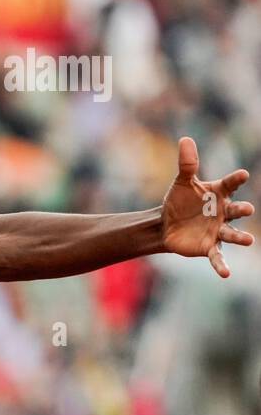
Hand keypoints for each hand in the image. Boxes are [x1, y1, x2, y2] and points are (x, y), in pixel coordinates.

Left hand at [161, 137, 253, 276]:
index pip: (231, 184)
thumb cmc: (179, 201)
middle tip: (247, 209)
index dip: (236, 179)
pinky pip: (218, 257)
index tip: (242, 175)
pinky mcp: (209, 247)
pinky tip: (226, 274)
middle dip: (243, 210)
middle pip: (237, 210)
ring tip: (249, 240)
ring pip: (232, 234)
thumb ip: (187, 164)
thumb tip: (185, 140)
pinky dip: (222, 265)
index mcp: (219, 194)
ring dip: (240, 237)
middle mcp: (223, 213)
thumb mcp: (182, 182)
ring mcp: (218, 231)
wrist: (166, 224)